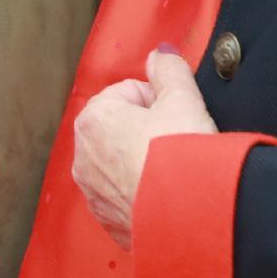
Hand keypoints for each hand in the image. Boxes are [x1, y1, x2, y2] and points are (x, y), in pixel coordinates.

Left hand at [72, 49, 219, 251]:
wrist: (192, 217)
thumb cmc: (182, 156)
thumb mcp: (182, 96)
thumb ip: (168, 68)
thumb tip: (160, 56)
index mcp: (93, 119)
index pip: (128, 93)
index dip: (157, 100)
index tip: (173, 114)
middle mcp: (83, 158)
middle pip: (121, 128)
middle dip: (147, 131)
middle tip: (175, 140)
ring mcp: (94, 193)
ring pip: (121, 164)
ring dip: (143, 163)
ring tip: (172, 170)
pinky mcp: (110, 221)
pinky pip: (127, 197)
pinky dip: (144, 194)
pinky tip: (165, 194)